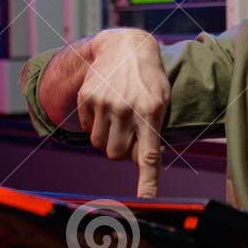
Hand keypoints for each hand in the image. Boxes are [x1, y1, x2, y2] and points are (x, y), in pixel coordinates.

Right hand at [76, 29, 170, 196]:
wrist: (126, 46)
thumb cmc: (148, 79)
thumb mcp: (161, 101)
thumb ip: (151, 132)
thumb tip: (136, 162)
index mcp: (151, 113)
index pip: (149, 155)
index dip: (147, 181)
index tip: (146, 201)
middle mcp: (126, 109)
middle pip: (117, 155)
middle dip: (121, 150)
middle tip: (129, 132)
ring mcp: (104, 103)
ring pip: (100, 145)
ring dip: (107, 138)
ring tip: (117, 116)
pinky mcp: (87, 98)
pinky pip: (87, 129)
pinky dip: (95, 124)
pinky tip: (105, 104)